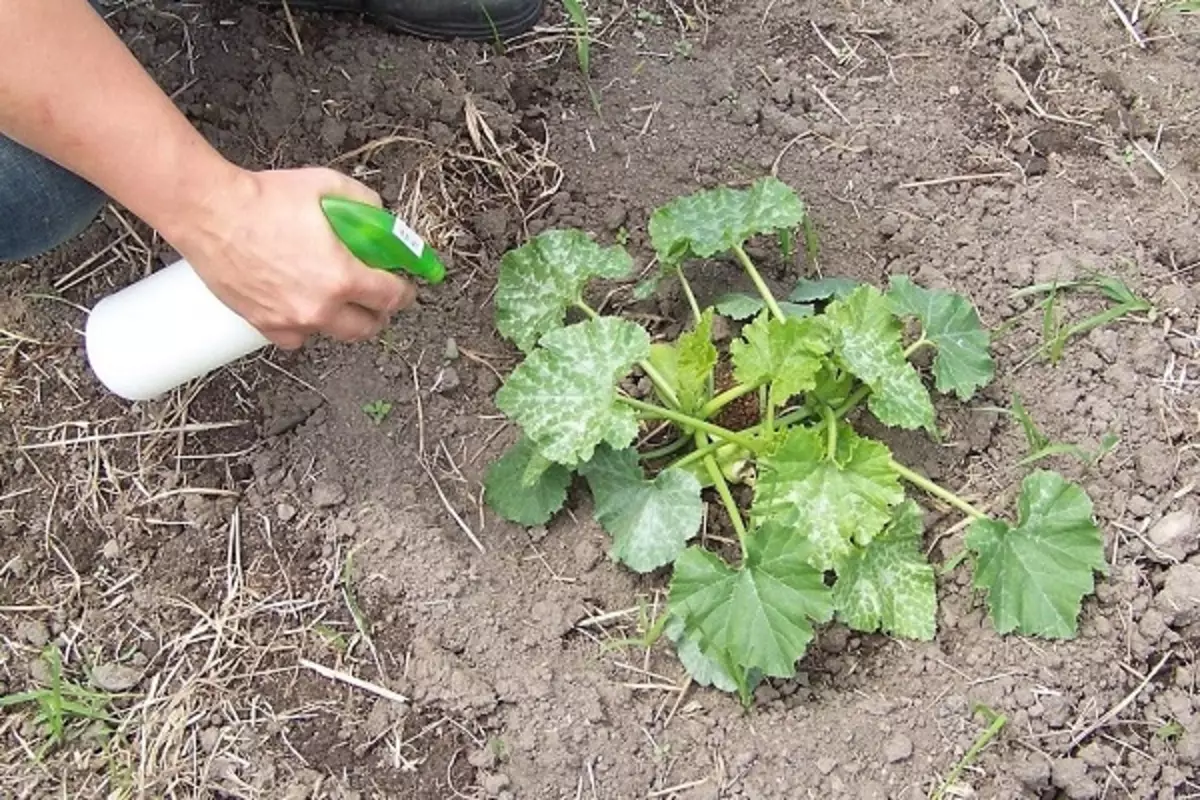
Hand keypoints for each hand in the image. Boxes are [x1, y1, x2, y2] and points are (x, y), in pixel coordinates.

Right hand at [171, 166, 415, 349]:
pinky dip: (304, 327)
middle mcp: (320, 307)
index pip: (391, 298)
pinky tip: (303, 308)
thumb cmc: (264, 198)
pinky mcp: (264, 324)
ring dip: (342, 320)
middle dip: (378, 313)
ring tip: (340, 301)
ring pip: (332, 334)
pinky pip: (296, 339)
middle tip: (376, 299)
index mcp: (342, 276)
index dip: (404, 292)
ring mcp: (291, 320)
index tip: (405, 288)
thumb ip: (363, 204)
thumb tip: (380, 217)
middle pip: (367, 327)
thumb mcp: (327, 186)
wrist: (210, 212)